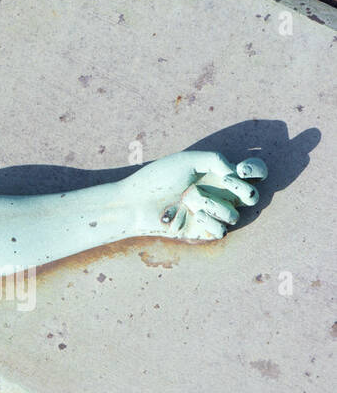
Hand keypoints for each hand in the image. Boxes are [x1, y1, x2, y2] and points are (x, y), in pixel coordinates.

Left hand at [121, 151, 266, 240]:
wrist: (135, 202)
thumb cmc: (158, 178)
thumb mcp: (187, 161)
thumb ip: (216, 160)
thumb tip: (237, 174)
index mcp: (219, 176)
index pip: (253, 172)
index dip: (257, 170)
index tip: (241, 169)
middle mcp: (220, 196)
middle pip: (253, 196)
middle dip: (242, 188)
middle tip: (227, 180)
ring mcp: (213, 215)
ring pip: (234, 214)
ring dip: (211, 203)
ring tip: (188, 198)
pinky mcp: (205, 232)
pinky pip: (221, 229)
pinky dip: (206, 220)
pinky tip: (191, 214)